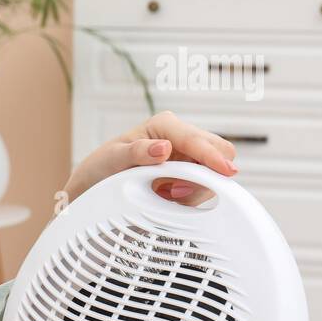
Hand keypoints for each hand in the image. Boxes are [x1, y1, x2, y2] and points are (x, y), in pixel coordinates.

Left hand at [62, 109, 238, 205]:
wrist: (96, 185)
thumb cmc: (102, 167)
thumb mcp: (112, 159)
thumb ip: (137, 153)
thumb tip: (164, 148)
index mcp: (164, 125)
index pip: (197, 140)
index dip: (212, 157)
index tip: (225, 172)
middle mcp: (180, 136)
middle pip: (219, 151)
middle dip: (206, 174)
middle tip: (173, 191)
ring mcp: (187, 154)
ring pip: (216, 171)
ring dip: (195, 188)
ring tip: (163, 192)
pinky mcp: (190, 171)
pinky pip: (206, 184)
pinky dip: (191, 195)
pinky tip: (167, 194)